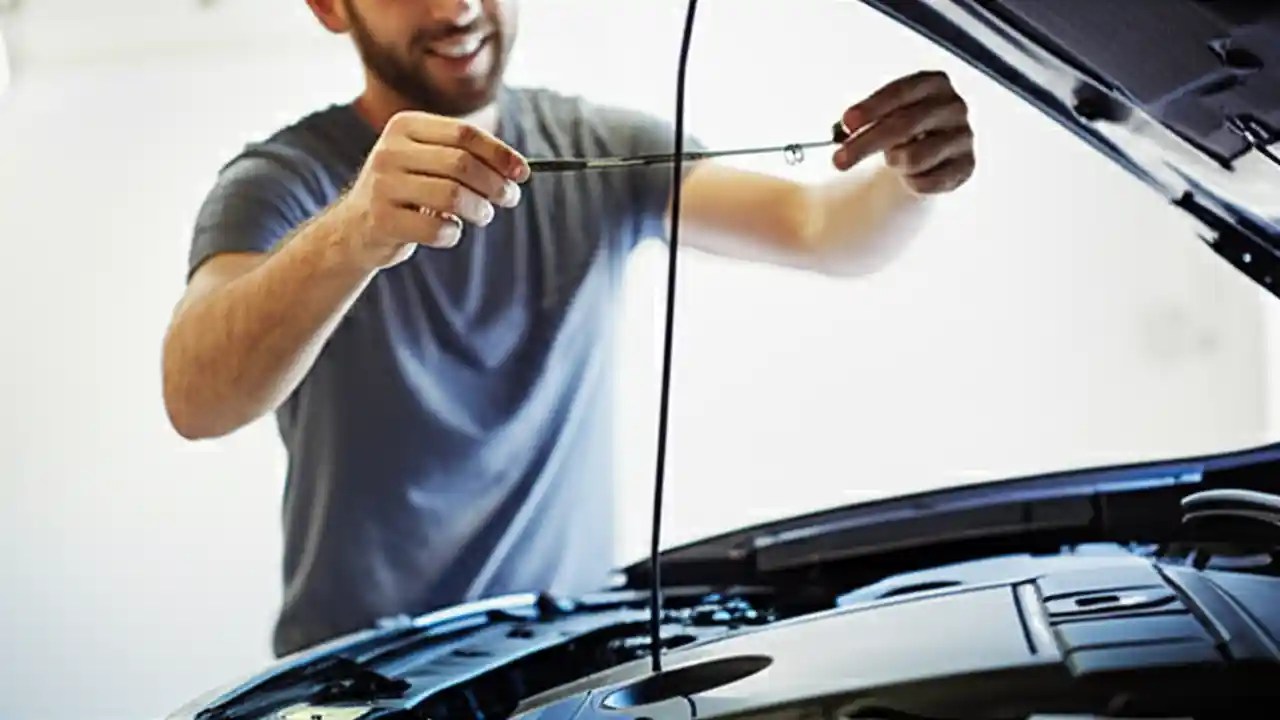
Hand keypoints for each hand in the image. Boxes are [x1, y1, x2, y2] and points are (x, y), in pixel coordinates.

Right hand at [338, 110, 529, 268]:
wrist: (356, 227)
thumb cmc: (407, 192)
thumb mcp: (428, 161)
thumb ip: (466, 157)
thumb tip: (518, 169)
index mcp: (405, 126)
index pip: (465, 133)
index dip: (500, 153)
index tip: (523, 173)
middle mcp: (390, 150)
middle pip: (462, 164)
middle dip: (495, 184)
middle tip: (509, 199)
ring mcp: (383, 185)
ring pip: (453, 196)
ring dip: (480, 210)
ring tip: (482, 215)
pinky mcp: (381, 220)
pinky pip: (436, 229)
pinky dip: (453, 234)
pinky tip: (449, 231)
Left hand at [832, 71, 975, 194]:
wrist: (940, 151)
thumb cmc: (909, 126)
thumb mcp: (890, 112)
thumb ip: (870, 118)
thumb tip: (843, 130)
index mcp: (934, 84)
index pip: (899, 93)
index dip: (871, 108)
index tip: (847, 123)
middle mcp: (953, 106)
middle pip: (903, 126)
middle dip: (865, 145)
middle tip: (840, 160)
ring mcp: (963, 136)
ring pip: (914, 157)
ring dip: (894, 162)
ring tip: (894, 159)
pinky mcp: (966, 165)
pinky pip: (925, 181)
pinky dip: (910, 181)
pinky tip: (912, 173)